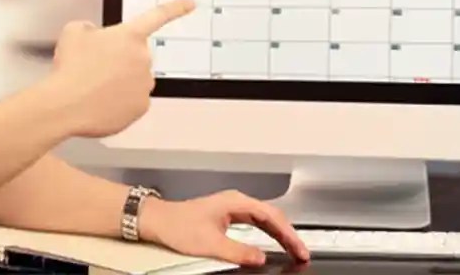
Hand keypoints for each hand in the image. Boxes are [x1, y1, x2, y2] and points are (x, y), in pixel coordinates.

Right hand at [49, 0, 194, 137]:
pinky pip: (132, 100)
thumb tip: (94, 37)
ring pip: (134, 79)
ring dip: (118, 80)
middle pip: (135, 55)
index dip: (176, 8)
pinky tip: (100, 101)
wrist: (65, 103)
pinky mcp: (140, 107)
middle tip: (95, 68)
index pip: (157, 16)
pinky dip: (118, 101)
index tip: (190, 3)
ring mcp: (144, 84)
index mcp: (129, 35)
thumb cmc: (70, 68)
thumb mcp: (74, 31)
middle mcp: (143, 58)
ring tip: (93, 86)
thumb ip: (91, 28)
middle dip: (119, 60)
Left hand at [139, 190, 309, 268]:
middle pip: (272, 216)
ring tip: (294, 251)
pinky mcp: (228, 215)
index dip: (289, 235)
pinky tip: (274, 243)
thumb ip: (239, 252)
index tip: (300, 250)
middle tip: (302, 254)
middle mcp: (237, 202)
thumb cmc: (178, 225)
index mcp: (236, 202)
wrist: (158, 220)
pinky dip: (269, 233)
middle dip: (290, 235)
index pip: (272, 217)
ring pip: (265, 220)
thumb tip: (261, 257)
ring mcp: (233, 207)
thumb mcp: (210, 244)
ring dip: (280, 234)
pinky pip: (256, 223)